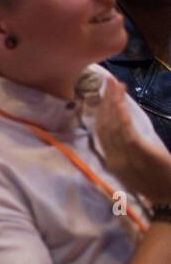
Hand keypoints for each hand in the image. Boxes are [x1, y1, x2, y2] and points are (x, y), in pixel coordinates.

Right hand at [96, 73, 170, 205]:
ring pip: (113, 126)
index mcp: (113, 162)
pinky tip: (118, 102)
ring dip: (112, 102)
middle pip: (105, 125)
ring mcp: (126, 157)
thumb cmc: (162, 182)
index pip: (102, 132)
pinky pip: (126, 132)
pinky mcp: (140, 153)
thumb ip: (129, 151)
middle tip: (109, 80)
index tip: (105, 92)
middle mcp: (114, 159)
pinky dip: (120, 115)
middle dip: (105, 101)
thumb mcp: (140, 168)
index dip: (101, 110)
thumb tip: (123, 128)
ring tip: (114, 84)